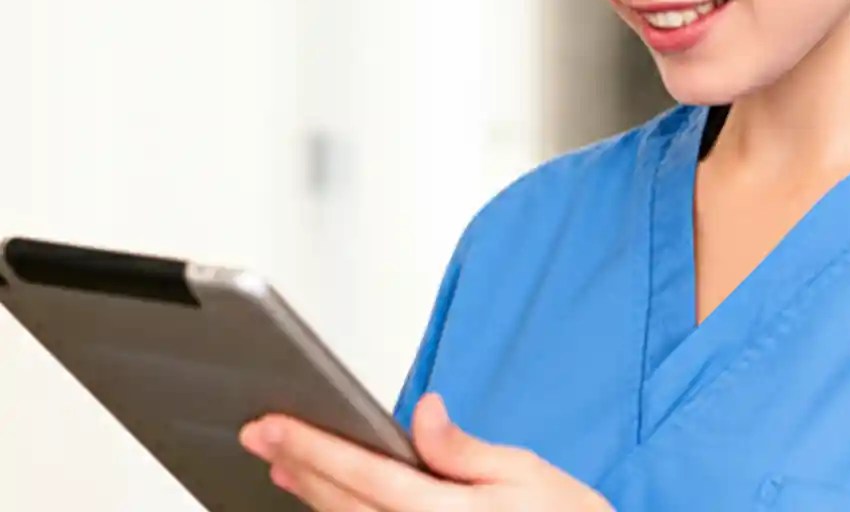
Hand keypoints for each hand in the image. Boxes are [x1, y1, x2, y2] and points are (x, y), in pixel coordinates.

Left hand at [239, 393, 613, 511]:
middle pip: (341, 504)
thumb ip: (465, 449)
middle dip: (297, 465)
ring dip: (310, 495)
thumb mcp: (526, 473)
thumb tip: (423, 412)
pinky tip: (326, 501)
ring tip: (284, 463)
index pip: (362, 474)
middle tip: (258, 434)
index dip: (311, 445)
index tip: (272, 424)